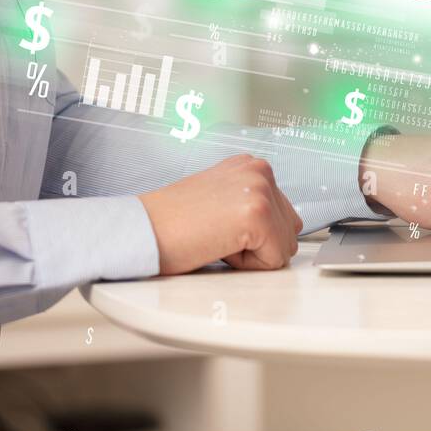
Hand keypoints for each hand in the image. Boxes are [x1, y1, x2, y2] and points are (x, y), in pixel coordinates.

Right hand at [138, 154, 303, 274]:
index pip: (285, 216)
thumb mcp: (221, 200)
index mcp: (252, 165)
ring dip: (252, 254)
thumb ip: (251, 204)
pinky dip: (245, 264)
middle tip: (215, 232)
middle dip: (258, 244)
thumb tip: (284, 228)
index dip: (253, 236)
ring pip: (285, 247)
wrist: (139, 230)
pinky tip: (216, 244)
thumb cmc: (172, 224)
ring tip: (215, 237)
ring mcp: (261, 190)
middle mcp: (260, 170)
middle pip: (291, 231)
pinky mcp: (257, 214)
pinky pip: (274, 261)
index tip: (219, 225)